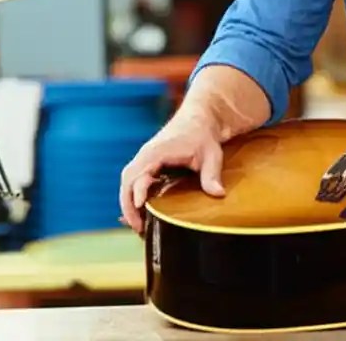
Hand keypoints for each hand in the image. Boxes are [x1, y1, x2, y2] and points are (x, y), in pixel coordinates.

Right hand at [118, 113, 225, 232]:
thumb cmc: (204, 134)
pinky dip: (134, 196)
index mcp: (156, 152)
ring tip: (138, 226)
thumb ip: (212, 174)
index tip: (140, 207)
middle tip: (138, 228)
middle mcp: (145, 156)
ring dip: (129, 203)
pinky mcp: (149, 164)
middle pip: (127, 182)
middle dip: (128, 205)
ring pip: (128, 182)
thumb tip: (218, 194)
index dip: (138, 192)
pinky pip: (135, 181)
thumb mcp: (211, 154)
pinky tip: (143, 213)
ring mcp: (145, 159)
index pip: (139, 175)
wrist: (200, 118)